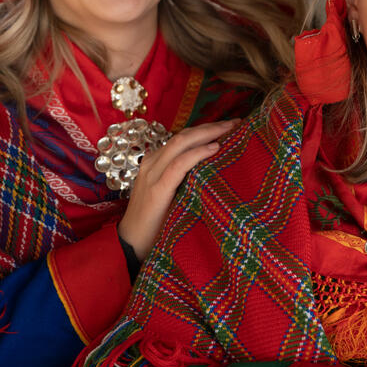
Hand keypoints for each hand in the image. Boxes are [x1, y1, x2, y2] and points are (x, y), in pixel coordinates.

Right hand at [117, 118, 237, 260]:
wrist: (131, 245)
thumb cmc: (154, 223)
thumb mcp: (171, 195)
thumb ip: (185, 181)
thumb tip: (215, 172)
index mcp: (155, 162)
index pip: (182, 139)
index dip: (205, 130)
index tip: (229, 127)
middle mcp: (152, 163)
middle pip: (184, 135)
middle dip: (211, 126)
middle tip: (236, 122)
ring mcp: (152, 174)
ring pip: (181, 143)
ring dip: (208, 133)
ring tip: (230, 129)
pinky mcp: (157, 189)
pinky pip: (179, 165)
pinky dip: (198, 154)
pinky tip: (214, 148)